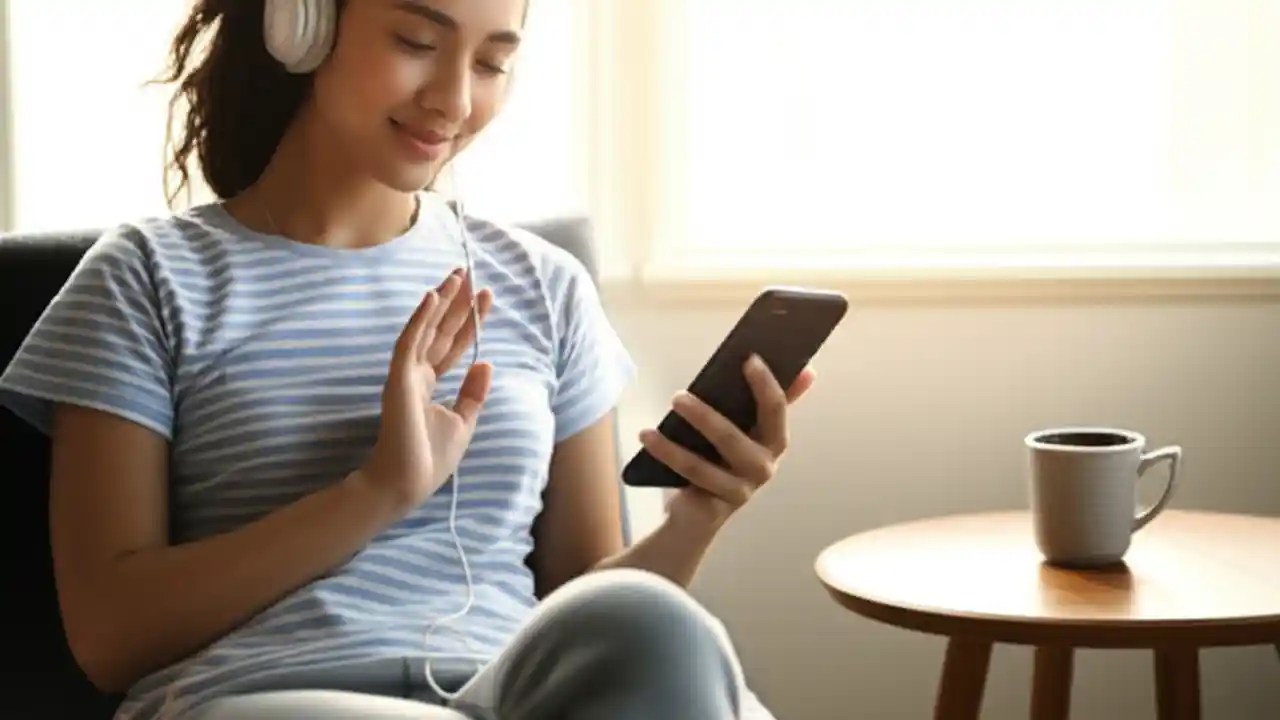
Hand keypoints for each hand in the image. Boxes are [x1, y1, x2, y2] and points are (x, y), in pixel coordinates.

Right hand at [360, 268, 494, 508]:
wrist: (406, 483)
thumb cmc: (429, 458)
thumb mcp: (462, 422)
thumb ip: (473, 393)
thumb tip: (486, 363)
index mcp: (429, 383)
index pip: (452, 345)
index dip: (469, 321)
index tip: (485, 298)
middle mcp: (416, 374)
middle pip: (440, 330)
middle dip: (455, 302)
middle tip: (469, 273)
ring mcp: (405, 375)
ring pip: (424, 329)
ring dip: (440, 301)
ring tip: (456, 277)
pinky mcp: (398, 380)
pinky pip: (410, 342)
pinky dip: (420, 319)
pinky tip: (432, 297)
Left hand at [639, 355, 816, 528]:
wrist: (700, 512)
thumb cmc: (722, 460)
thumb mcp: (741, 428)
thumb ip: (763, 401)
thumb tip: (805, 370)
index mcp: (774, 442)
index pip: (776, 409)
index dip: (766, 384)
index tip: (750, 358)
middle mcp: (763, 467)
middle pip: (734, 440)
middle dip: (704, 417)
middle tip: (678, 397)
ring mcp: (739, 491)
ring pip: (703, 466)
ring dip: (672, 447)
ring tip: (649, 430)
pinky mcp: (715, 509)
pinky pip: (687, 481)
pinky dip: (665, 458)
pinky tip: (648, 440)